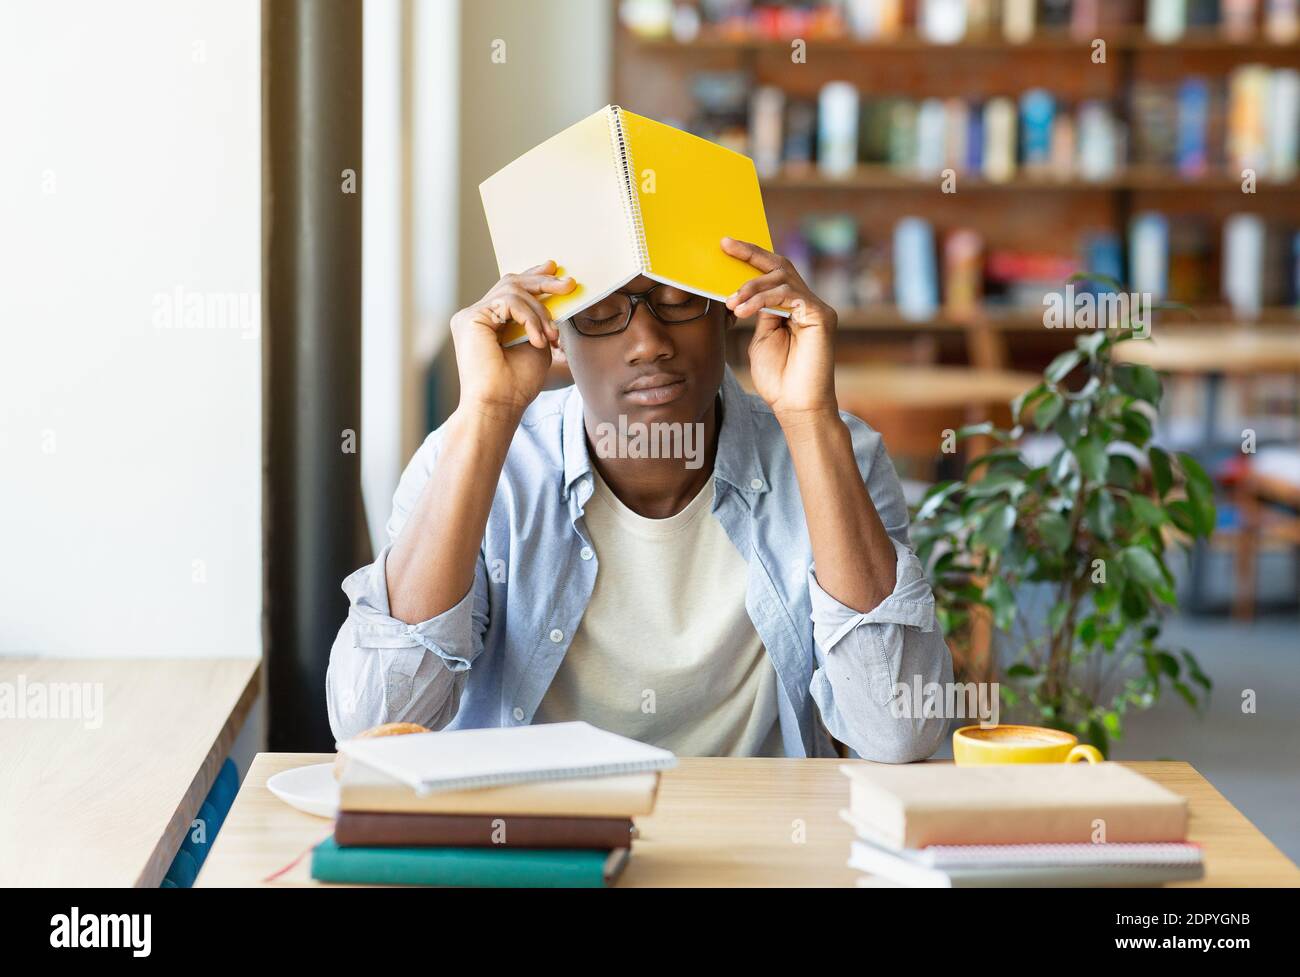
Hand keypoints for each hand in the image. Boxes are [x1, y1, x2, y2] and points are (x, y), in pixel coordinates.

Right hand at [450, 261, 574, 420]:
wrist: (499, 406)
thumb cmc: (518, 385)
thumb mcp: (538, 344)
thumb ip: (541, 321)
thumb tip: (556, 295)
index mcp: (489, 322)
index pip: (510, 290)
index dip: (533, 276)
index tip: (555, 270)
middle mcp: (476, 316)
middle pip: (510, 282)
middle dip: (542, 281)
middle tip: (568, 284)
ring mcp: (471, 315)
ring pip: (513, 291)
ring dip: (540, 312)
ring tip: (551, 337)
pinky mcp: (470, 318)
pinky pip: (508, 302)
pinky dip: (529, 319)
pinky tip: (538, 340)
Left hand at [721, 237, 837, 419]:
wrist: (795, 405)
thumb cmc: (778, 378)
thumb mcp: (761, 338)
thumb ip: (759, 313)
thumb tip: (748, 291)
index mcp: (791, 307)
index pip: (772, 273)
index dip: (750, 257)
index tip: (726, 244)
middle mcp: (806, 303)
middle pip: (780, 265)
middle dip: (751, 254)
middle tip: (726, 247)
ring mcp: (815, 308)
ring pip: (782, 278)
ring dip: (752, 287)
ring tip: (734, 303)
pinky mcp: (820, 316)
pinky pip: (789, 294)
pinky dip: (764, 298)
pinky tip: (746, 309)